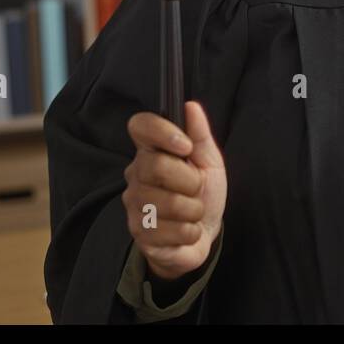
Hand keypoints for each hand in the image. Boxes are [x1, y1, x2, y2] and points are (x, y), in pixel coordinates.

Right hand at [123, 100, 226, 281]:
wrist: (199, 237)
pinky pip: (172, 230)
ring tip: (191, 211)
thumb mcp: (209, 162)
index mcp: (151, 152)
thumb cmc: (203, 195)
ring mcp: (134, 205)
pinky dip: (189, 232)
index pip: (140, 126)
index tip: (186, 146)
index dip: (163, 132)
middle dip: (190, 181)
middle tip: (195, 189)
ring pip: (169, 202)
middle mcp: (136, 175)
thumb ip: (200, 135)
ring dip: (193, 210)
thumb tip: (190, 106)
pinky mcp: (139, 233)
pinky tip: (185, 230)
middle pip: (158, 167)